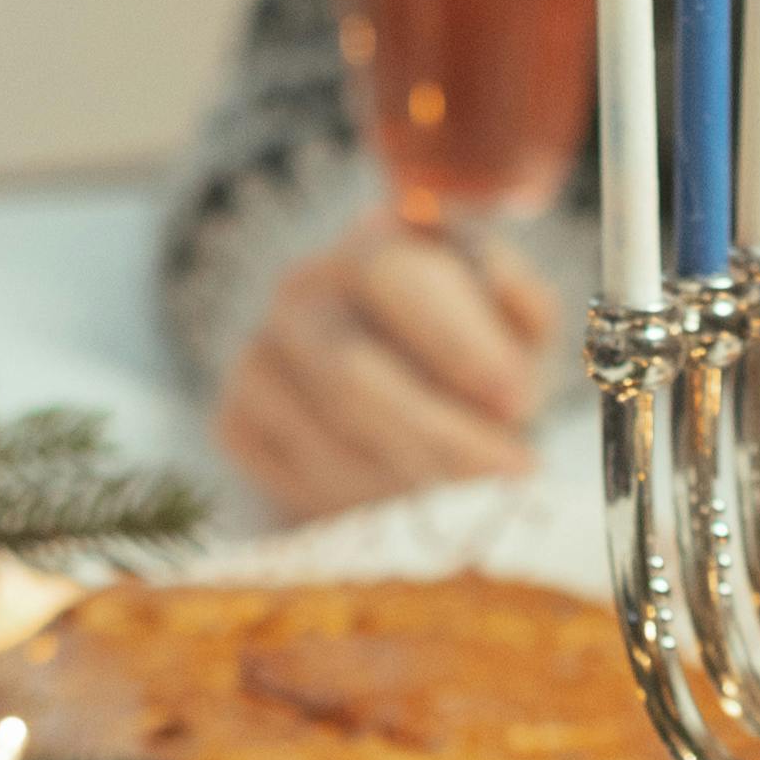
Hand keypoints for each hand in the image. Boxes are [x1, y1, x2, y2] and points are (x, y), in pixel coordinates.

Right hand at [214, 210, 562, 523]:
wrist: (403, 399)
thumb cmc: (473, 359)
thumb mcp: (517, 327)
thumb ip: (525, 311)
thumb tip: (502, 308)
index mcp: (371, 249)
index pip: (394, 277)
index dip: (455, 342)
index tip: (518, 403)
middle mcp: (301, 294)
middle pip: (349, 373)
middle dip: (438, 438)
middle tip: (506, 480)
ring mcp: (256, 358)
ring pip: (327, 441)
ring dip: (412, 485)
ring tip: (473, 501)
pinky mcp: (235, 422)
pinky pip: (295, 481)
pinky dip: (363, 508)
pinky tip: (408, 510)